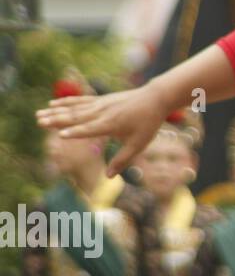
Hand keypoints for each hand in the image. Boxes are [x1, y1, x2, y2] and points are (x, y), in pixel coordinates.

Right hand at [37, 82, 170, 175]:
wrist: (156, 98)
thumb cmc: (148, 123)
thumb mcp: (138, 144)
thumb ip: (122, 160)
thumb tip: (108, 177)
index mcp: (110, 124)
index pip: (89, 129)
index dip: (75, 132)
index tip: (60, 135)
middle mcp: (102, 112)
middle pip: (76, 117)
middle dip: (57, 120)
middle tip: (39, 122)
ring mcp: (100, 104)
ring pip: (74, 108)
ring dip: (56, 111)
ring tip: (39, 114)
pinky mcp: (101, 99)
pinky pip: (80, 100)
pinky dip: (66, 102)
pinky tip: (53, 103)